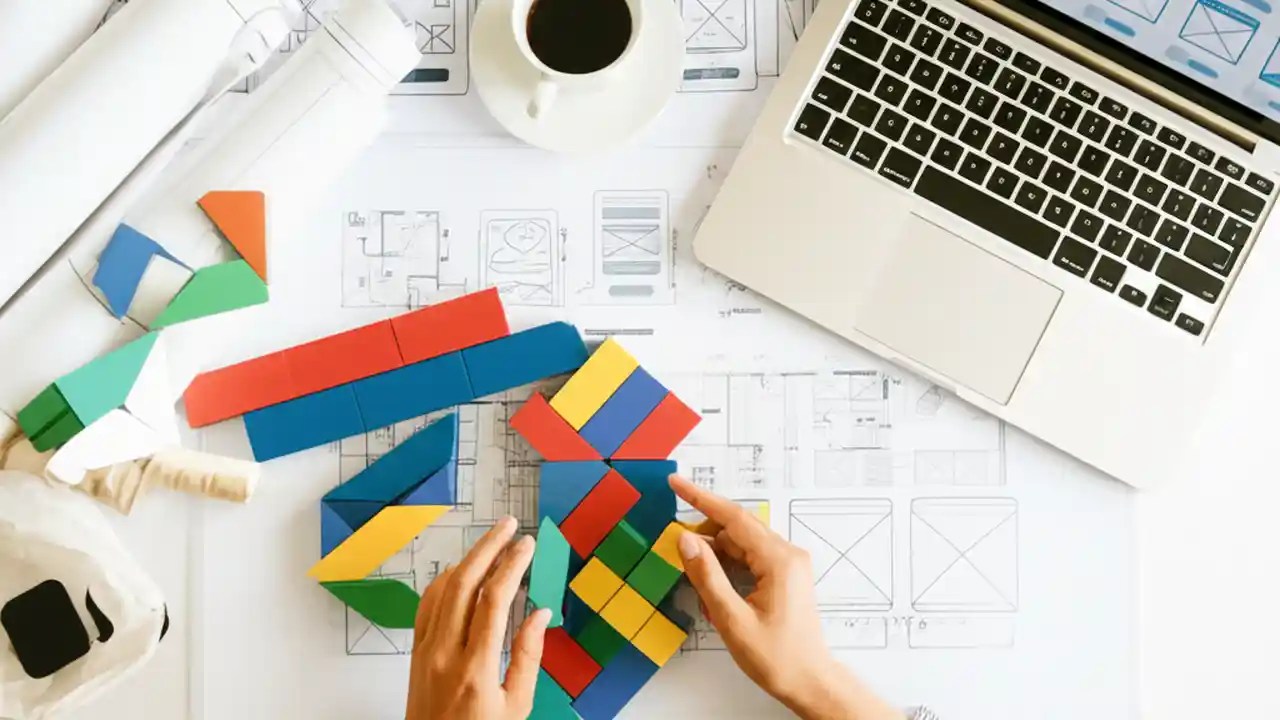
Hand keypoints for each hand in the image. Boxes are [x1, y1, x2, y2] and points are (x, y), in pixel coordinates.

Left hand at [406, 516, 552, 719]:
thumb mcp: (516, 706)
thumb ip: (528, 657)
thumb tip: (539, 613)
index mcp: (475, 668)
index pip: (493, 600)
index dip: (512, 565)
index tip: (527, 545)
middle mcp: (444, 653)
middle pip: (464, 583)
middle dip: (488, 547)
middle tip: (509, 525)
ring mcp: (425, 650)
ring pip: (442, 589)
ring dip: (468, 559)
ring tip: (491, 542)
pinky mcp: (415, 652)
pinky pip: (427, 605)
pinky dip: (445, 581)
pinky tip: (461, 572)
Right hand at [670, 476, 903, 719]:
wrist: (809, 681)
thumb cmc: (775, 657)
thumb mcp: (732, 619)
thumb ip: (707, 576)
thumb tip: (686, 540)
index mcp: (779, 560)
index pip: (734, 518)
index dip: (701, 498)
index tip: (677, 483)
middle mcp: (787, 554)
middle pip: (737, 528)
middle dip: (704, 531)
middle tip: (675, 543)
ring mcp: (788, 564)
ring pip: (742, 543)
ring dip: (715, 553)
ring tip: (695, 577)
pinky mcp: (785, 575)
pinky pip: (751, 557)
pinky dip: (728, 565)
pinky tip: (713, 585)